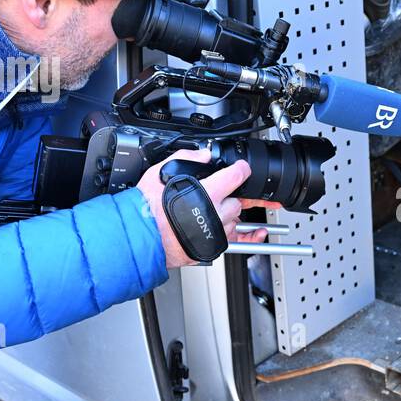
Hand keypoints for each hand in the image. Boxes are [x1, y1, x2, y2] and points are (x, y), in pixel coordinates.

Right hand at [136, 148, 282, 268]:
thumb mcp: (161, 172)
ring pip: (235, 218)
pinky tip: (259, 232)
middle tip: (214, 194)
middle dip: (228, 196)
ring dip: (227, 213)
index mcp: (208, 192)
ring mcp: (217, 230)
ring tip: (210, 211)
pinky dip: (251, 235)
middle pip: (236, 200)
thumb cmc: (146, 209)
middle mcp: (217, 212)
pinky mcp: (213, 244)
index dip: (240, 168)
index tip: (241, 168)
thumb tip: (202, 155)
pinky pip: (239, 239)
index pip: (237, 175)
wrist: (140, 237)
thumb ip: (186, 159)